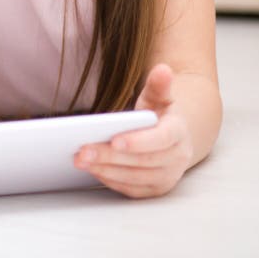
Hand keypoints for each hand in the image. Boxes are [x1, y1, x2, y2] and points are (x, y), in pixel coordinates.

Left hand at [74, 64, 192, 197]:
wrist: (174, 139)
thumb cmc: (159, 114)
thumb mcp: (158, 96)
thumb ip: (158, 84)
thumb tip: (163, 68)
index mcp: (178, 133)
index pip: (161, 139)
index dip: (138, 141)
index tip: (115, 140)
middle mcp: (176, 158)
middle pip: (141, 161)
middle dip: (110, 156)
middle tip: (82, 151)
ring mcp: (167, 177)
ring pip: (135, 177)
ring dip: (106, 170)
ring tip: (80, 159)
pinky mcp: (155, 189)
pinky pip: (132, 189)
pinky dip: (111, 180)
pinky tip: (92, 169)